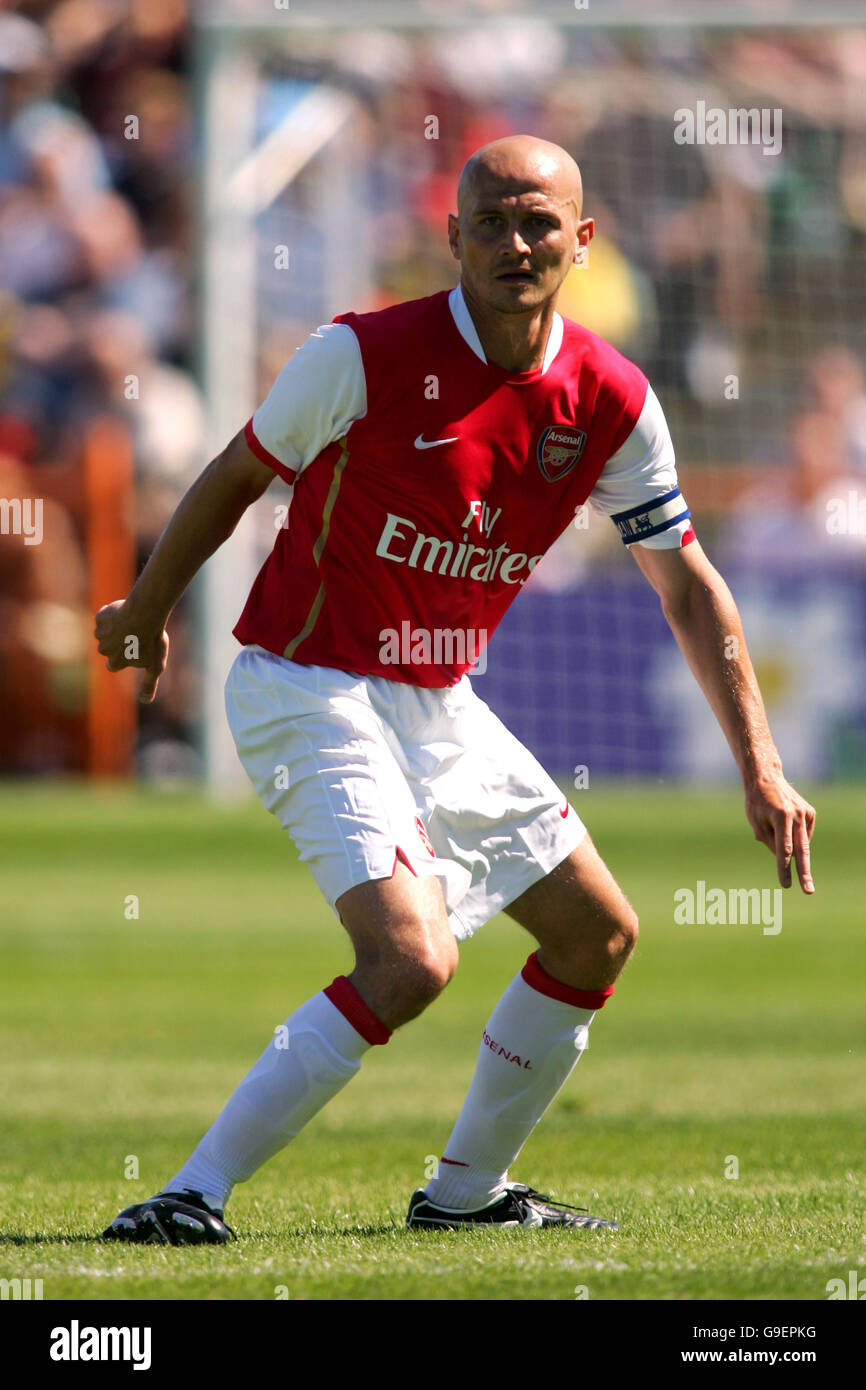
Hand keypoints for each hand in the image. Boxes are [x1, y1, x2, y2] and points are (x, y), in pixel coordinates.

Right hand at [94, 599, 168, 703]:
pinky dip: (114, 614)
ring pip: (107, 631)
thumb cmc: (152, 641)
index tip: (132, 650)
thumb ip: (148, 684)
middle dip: (120, 641)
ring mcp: (100, 632)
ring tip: (134, 623)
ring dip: (117, 627)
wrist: (145, 613)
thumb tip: (145, 700)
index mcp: (115, 662)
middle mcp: (104, 649)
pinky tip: (126, 613)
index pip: (113, 664)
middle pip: (109, 647)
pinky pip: (106, 616)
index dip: (123, 657)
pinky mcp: (101, 617)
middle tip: (136, 634)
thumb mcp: (155, 666)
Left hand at [744, 772, 815, 891]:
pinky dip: (792, 835)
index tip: (786, 884)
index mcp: (781, 816)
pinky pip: (801, 834)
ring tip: (772, 823)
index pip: (783, 849)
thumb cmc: (757, 802)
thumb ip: (769, 841)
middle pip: (801, 850)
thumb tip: (784, 858)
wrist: (767, 777)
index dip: (784, 868)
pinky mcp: (810, 813)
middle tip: (808, 891)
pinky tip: (783, 822)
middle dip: (803, 872)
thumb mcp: (755, 822)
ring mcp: (806, 813)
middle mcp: (796, 814)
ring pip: (800, 842)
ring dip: (790, 846)